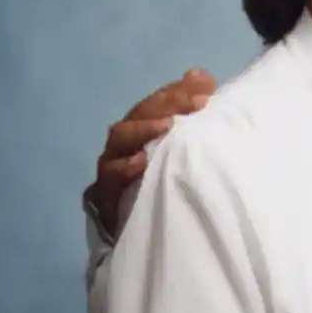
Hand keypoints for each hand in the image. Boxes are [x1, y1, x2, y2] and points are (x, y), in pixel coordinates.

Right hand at [88, 68, 217, 237]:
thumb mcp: (192, 150)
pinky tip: (142, 163)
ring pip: (118, 143)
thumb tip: (199, 74)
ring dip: (143, 131)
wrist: (157, 238)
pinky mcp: (105, 200)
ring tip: (168, 126)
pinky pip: (109, 182)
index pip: (155, 104)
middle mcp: (124, 148)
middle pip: (137, 119)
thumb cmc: (174, 189)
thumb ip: (193, 114)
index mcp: (142, 134)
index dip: (177, 93)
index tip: (205, 89)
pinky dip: (124, 170)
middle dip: (164, 106)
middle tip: (195, 103)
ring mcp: (111, 172)